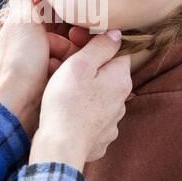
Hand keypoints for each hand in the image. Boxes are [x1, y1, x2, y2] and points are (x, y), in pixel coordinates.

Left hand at [0, 0, 80, 134]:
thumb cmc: (21, 60)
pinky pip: (74, 61)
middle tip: (76, 36)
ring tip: (63, 57)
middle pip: (68, 24)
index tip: (76, 6)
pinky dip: (71, 64)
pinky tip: (64, 69)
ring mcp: (47, 56)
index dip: (66, 3)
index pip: (53, 3)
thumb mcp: (21, 18)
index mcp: (27, 21)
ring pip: (74, 43)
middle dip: (74, 30)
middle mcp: (37, 37)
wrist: (20, 101)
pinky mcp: (57, 72)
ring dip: (72, 49)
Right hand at [29, 29, 131, 170]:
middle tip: (61, 66)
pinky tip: (65, 112)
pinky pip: (91, 118)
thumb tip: (117, 34)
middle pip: (106, 76)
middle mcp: (122, 101)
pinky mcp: (100, 138)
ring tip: (59, 90)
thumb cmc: (67, 102)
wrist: (60, 146)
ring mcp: (112, 122)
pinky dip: (80, 112)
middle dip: (87, 69)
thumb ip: (101, 46)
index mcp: (121, 80)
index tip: (76, 45)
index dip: (96, 46)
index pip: (117, 53)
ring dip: (83, 91)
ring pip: (98, 97)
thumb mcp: (80, 65)